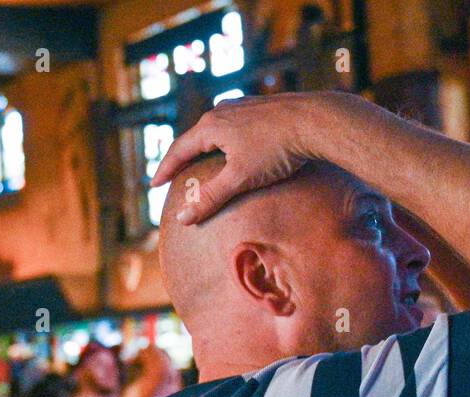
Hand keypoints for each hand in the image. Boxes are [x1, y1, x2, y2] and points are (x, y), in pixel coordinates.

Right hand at [150, 92, 357, 224]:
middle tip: (173, 174)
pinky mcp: (261, 108)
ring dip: (204, 146)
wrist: (315, 120)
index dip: (165, 169)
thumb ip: (211, 198)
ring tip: (200, 161)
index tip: (154, 185)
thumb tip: (183, 218)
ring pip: (215, 129)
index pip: (179, 150)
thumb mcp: (240, 179)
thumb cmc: (277, 149)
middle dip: (183, 157)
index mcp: (211, 126)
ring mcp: (243, 106)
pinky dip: (225, 141)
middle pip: (195, 137)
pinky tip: (234, 148)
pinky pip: (234, 126)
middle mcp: (223, 110)